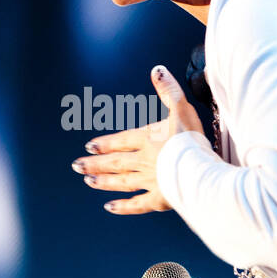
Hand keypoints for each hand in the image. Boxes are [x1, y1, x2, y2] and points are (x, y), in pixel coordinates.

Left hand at [71, 65, 206, 214]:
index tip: (89, 146)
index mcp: (147, 139)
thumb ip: (168, 90)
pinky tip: (111, 207)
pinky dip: (124, 207)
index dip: (105, 143)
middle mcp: (144, 160)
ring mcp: (150, 181)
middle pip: (115, 162)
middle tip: (76, 165)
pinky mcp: (159, 199)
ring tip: (88, 181)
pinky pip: (138, 204)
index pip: (122, 141)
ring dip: (103, 181)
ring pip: (121, 182)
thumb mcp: (181, 108)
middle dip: (95, 163)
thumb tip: (157, 70)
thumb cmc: (192, 139)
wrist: (199, 169)